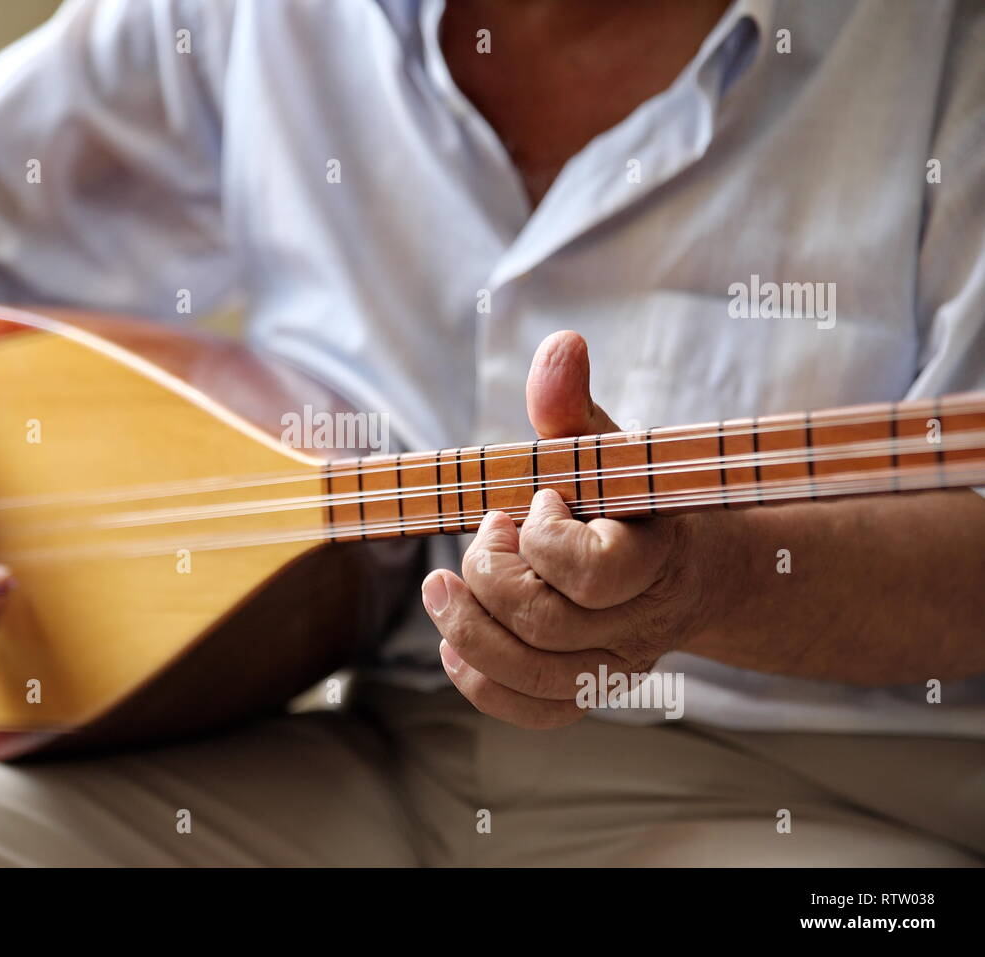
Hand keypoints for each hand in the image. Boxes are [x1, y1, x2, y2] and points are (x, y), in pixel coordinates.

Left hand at [421, 331, 734, 727]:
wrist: (687, 563)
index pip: (587, 572)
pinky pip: (533, 710)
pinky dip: (481, 682)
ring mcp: (617, 666)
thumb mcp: (606, 446)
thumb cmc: (635, 497)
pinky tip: (453, 644)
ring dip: (466, 626)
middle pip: (540, 622)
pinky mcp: (588, 689)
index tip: (541, 497)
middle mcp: (642, 624)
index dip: (542, 535)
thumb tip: (560, 345)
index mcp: (657, 558)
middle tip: (490, 532)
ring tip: (443, 585)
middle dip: (489, 572)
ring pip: (528, 673)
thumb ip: (573, 406)